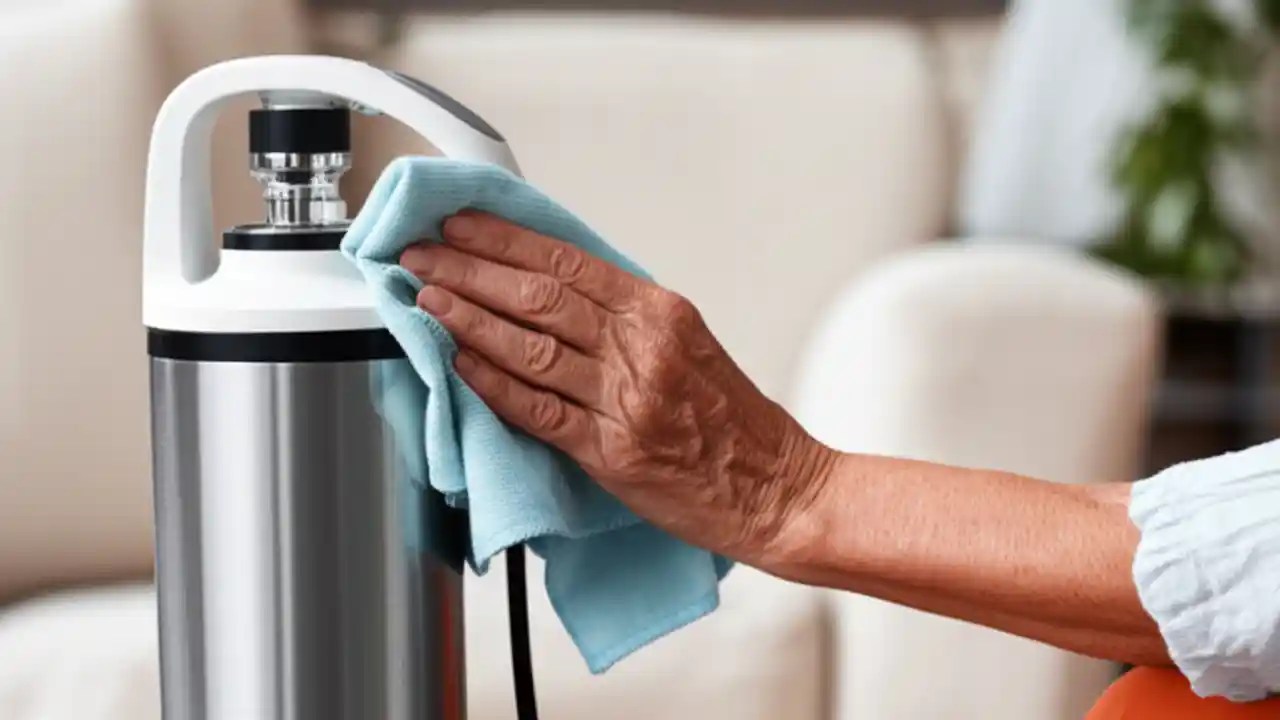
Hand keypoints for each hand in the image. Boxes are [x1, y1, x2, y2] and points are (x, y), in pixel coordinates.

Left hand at [400, 211, 832, 564]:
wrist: (774, 486)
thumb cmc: (731, 421)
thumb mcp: (688, 343)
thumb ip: (624, 317)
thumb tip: (551, 290)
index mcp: (659, 312)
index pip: (566, 262)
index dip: (503, 240)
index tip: (460, 224)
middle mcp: (642, 347)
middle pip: (538, 295)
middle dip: (469, 269)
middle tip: (421, 253)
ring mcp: (626, 399)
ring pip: (530, 346)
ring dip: (467, 318)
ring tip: (426, 298)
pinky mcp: (612, 451)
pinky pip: (538, 409)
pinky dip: (492, 384)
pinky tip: (457, 364)